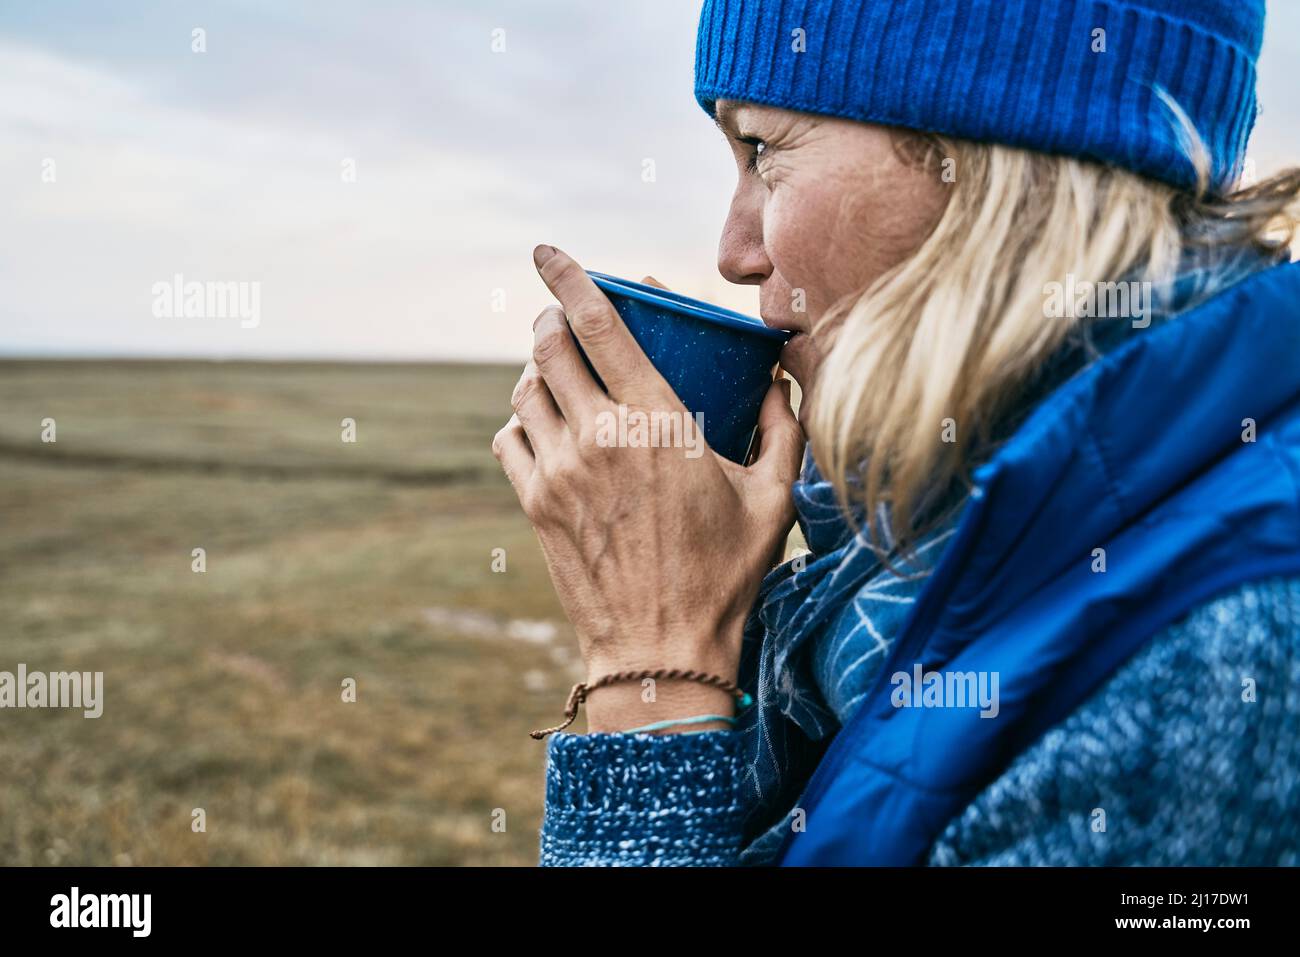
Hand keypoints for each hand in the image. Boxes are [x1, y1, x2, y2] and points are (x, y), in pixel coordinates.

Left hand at [492, 245, 804, 731]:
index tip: (549, 250)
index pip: (598, 324)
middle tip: (567, 317)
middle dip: (552, 317)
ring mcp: (559, 472)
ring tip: (562, 373)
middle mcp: (599, 437)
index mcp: (657, 422)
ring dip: (539, 369)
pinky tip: (546, 429)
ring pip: (525, 389)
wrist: (661, 652)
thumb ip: (784, 430)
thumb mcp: (774, 500)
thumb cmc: (725, 576)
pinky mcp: (535, 505)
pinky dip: (521, 421)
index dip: (569, 275)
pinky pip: (508, 438)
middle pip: (549, 345)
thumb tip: (782, 381)